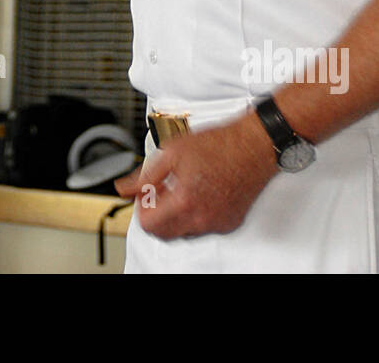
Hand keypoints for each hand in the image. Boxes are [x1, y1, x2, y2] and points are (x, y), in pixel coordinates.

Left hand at [113, 113, 278, 238]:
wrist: (254, 146)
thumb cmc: (219, 144)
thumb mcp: (172, 151)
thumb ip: (144, 175)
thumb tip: (124, 188)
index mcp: (185, 201)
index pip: (148, 224)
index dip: (142, 206)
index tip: (146, 193)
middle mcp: (202, 218)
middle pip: (163, 233)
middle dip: (155, 214)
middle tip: (159, 191)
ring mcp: (217, 223)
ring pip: (182, 232)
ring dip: (174, 216)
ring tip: (179, 189)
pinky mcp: (230, 223)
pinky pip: (202, 228)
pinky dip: (194, 216)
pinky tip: (198, 193)